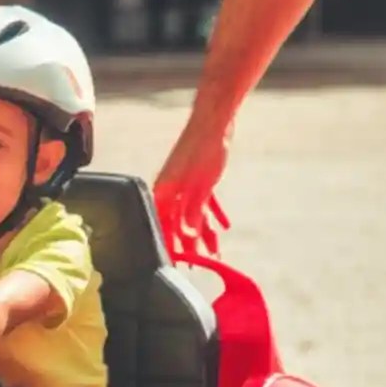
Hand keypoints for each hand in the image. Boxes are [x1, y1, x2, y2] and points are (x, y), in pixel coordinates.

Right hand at [152, 119, 233, 258]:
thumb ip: (192, 214)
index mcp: (164, 192)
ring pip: (192, 215)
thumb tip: (187, 237)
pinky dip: (213, 214)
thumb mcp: (200, 187)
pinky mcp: (198, 178)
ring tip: (215, 251)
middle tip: (197, 264)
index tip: (177, 264)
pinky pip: (203, 203)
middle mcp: (171, 190)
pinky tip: (223, 226)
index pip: (162, 226)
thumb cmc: (203, 150)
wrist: (214, 122)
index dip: (170, 246)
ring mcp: (184, 184)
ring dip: (204, 232)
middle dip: (189, 244)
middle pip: (178, 224)